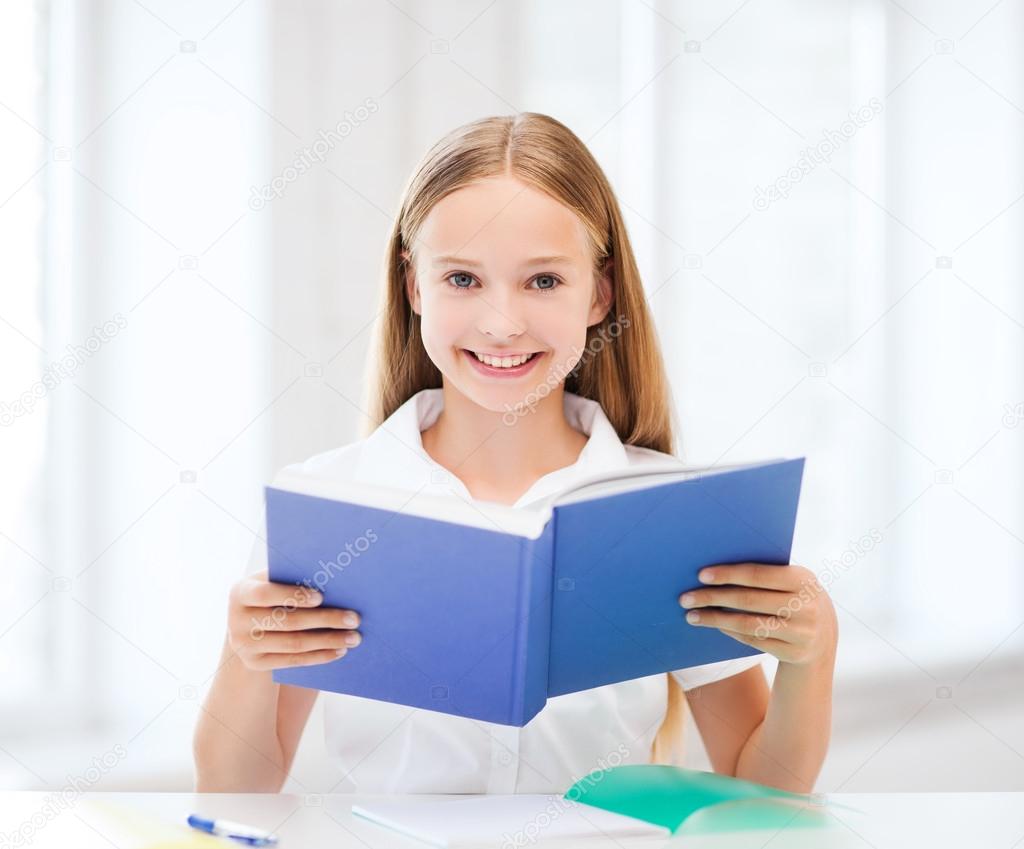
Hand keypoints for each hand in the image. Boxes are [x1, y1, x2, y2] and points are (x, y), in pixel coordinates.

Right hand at [227, 570, 361, 670]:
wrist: (247, 625)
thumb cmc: (271, 593)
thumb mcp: (272, 581)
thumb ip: (291, 577)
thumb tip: (332, 577)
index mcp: (240, 592)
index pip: (266, 594)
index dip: (293, 595)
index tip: (322, 597)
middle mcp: (236, 620)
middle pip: (287, 622)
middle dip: (325, 620)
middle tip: (354, 618)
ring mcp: (244, 645)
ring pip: (293, 644)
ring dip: (328, 641)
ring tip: (354, 637)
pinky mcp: (255, 663)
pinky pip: (293, 661)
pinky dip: (319, 656)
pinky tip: (339, 650)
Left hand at [678, 562, 836, 665]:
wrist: (823, 636)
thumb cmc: (794, 598)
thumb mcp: (790, 582)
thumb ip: (764, 574)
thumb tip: (715, 569)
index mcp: (802, 579)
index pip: (758, 574)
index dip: (728, 574)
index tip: (701, 575)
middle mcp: (806, 605)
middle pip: (748, 600)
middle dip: (712, 597)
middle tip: (685, 598)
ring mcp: (801, 632)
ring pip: (747, 624)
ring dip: (715, 619)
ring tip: (691, 615)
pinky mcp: (793, 652)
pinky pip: (753, 640)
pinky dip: (730, 631)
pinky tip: (714, 625)